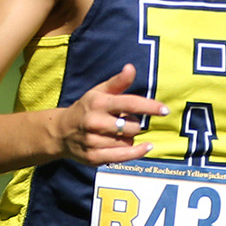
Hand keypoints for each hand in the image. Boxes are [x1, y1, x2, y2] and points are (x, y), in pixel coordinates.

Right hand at [50, 64, 167, 165]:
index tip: (164, 110)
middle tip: (123, 121)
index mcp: (98, 103)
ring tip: (117, 133)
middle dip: (134, 124)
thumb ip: (118, 82)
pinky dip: (136, 152)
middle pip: (132, 126)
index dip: (149, 107)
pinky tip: (145, 147)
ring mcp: (93, 141)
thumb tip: (131, 68)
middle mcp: (95, 122)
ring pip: (128, 142)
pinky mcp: (94, 157)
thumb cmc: (86, 108)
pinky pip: (123, 156)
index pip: (129, 104)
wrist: (60, 132)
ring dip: (129, 138)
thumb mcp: (99, 92)